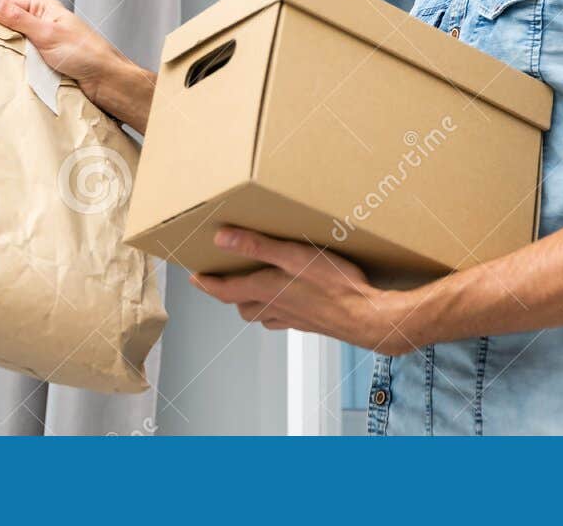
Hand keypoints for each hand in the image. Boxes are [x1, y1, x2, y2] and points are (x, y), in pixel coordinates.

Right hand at [0, 0, 154, 133]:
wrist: (106, 82)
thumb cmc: (84, 54)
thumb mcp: (47, 33)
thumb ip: (18, 19)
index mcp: (42, 8)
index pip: (6, 4)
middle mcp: (41, 23)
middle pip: (6, 25)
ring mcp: (41, 43)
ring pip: (12, 45)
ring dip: (4, 52)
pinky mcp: (43, 62)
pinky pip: (21, 60)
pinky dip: (14, 64)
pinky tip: (3, 69)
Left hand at [189, 227, 419, 356]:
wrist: (368, 318)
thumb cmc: (335, 285)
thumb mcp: (294, 256)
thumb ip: (256, 246)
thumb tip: (221, 239)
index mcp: (266, 290)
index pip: (225, 290)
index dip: (207, 284)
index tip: (194, 278)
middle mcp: (275, 307)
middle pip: (241, 305)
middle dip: (229, 293)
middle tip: (223, 279)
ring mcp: (293, 318)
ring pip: (261, 315)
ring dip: (251, 303)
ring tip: (251, 288)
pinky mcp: (311, 323)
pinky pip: (283, 320)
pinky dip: (276, 312)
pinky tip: (287, 301)